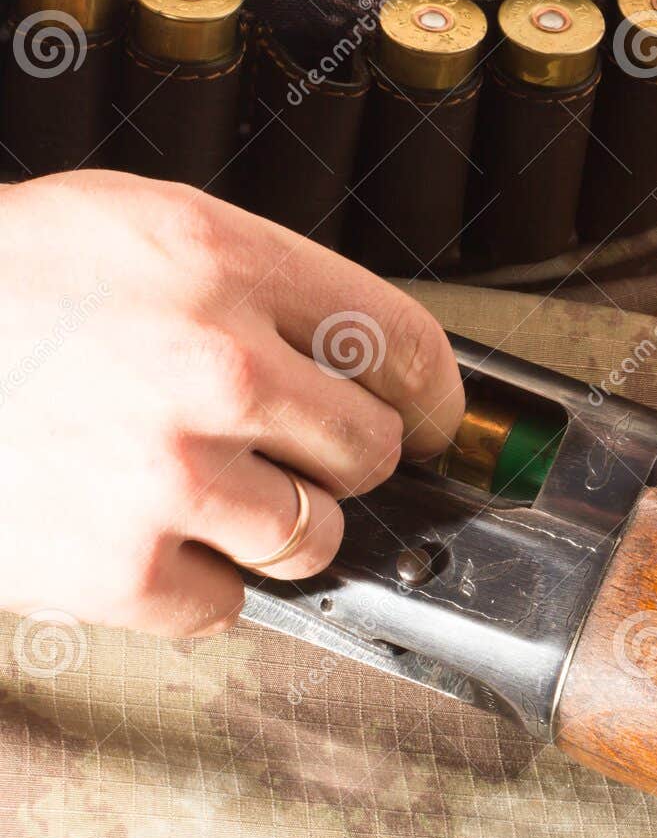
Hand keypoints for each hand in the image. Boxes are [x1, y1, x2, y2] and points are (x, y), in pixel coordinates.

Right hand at [0, 170, 463, 636]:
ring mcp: (169, 473)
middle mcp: (213, 366)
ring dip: (271, 533)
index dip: (433, 395)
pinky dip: (187, 588)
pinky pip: (225, 607)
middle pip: (370, 452)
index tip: (431, 421)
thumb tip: (374, 365)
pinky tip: (132, 538)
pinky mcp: (119, 569)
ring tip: (190, 496)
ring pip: (313, 540)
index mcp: (224, 263)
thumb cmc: (2, 292)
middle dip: (336, 463)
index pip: (402, 343)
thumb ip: (262, 285)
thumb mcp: (136, 230)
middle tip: (275, 454)